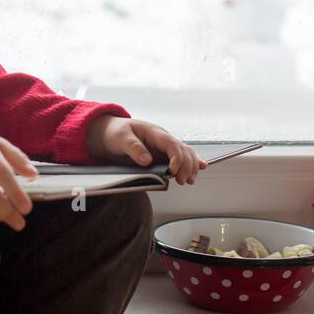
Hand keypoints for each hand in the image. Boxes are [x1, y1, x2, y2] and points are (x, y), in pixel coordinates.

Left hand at [84, 115, 205, 184]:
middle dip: (186, 166)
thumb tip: (147, 161)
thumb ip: (133, 148)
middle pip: (183, 151)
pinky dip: (192, 162)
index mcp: (154, 133)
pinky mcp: (163, 155)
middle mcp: (163, 140)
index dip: (176, 158)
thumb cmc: (116, 132)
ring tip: (189, 181)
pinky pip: (181, 158)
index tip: (173, 171)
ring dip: (191, 166)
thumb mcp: (120, 138)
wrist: (110, 133)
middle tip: (182, 181)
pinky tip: (202, 167)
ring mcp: (165, 148)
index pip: (171, 144)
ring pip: (186, 154)